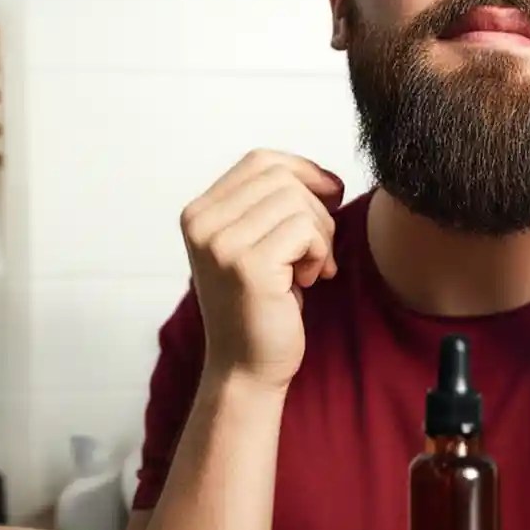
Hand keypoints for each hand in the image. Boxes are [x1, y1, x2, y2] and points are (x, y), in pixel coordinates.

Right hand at [180, 149, 344, 391]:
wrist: (247, 368)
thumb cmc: (261, 307)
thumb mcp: (258, 245)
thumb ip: (273, 207)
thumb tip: (327, 178)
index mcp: (199, 213)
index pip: (261, 161)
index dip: (304, 171)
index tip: (330, 198)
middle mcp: (202, 223)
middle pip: (283, 178)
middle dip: (316, 210)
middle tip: (318, 251)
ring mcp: (221, 243)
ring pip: (297, 202)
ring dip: (320, 236)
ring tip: (309, 270)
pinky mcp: (248, 265)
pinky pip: (306, 230)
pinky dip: (320, 253)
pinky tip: (308, 281)